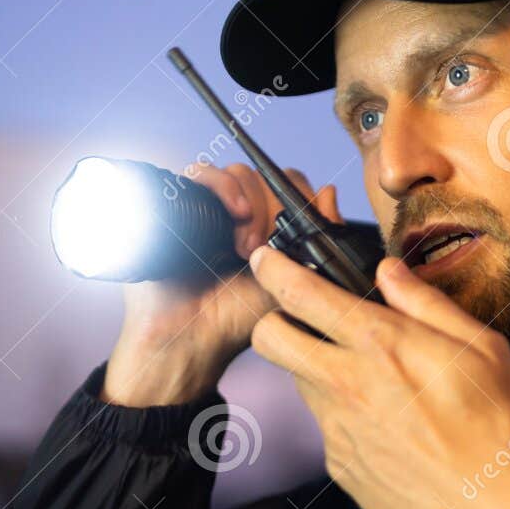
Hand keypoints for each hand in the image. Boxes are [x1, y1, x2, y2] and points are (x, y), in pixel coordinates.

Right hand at [101, 164, 339, 405]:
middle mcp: (236, 211)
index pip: (288, 183)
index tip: (293, 232)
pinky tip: (234, 214)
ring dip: (250, 204)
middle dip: (272, 209)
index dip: (296, 199)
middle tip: (262, 249)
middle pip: (265, 176)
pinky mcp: (179, 204)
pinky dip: (221, 184)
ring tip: (243, 248)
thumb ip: (316, 239)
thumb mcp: (291, 278)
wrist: (193, 337)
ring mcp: (207, 206)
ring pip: (239, 172)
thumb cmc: (239, 317)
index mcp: (265, 223)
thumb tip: (330, 190)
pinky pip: (200, 171)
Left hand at [248, 247, 509, 508]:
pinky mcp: (340, 467)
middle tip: (301, 322)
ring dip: (320, 373)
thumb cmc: (497, 430)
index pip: (302, 295)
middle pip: (269, 339)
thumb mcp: (482, 348)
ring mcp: (338, 430)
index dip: (274, 270)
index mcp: (381, 346)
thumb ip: (427, 304)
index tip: (267, 260)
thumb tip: (389, 273)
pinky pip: (329, 428)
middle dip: (274, 321)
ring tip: (373, 382)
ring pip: (301, 384)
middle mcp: (347, 385)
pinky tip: (390, 428)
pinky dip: (347, 418)